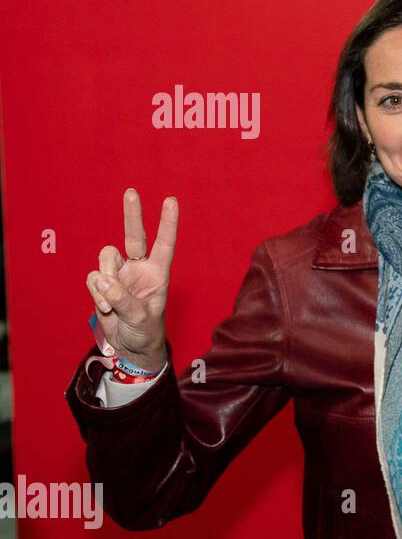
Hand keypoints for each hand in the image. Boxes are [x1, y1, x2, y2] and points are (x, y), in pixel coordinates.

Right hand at [85, 189, 177, 372]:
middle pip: (133, 236)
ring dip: (106, 281)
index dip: (167, 223)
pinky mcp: (102, 284)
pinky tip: (106, 309)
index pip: (164, 244)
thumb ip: (123, 300)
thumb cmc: (146, 331)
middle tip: (132, 192)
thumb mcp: (141, 318)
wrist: (131, 345)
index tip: (171, 201)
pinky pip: (94, 279)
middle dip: (132, 214)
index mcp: (158, 273)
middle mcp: (139, 268)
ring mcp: (119, 274)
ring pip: (106, 259)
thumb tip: (104, 281)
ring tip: (112, 305)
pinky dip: (97, 294)